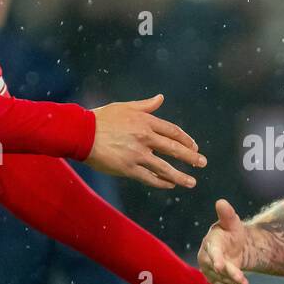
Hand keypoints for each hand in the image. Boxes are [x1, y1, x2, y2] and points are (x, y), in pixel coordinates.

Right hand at [87, 94, 205, 188]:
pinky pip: (149, 178)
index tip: (194, 146)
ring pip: (164, 167)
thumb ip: (146, 105)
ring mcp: (137, 154)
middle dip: (190, 157)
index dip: (185, 139)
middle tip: (202, 163)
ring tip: (192, 182)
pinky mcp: (128, 168)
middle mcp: (144, 138)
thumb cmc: (101, 118)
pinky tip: (170, 185)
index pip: (172, 131)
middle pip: (174, 149)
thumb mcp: (125, 107)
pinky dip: (161, 182)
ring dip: (180, 176)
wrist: (80, 133)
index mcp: (145, 121)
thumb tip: (161, 98)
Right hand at [198, 199, 249, 283]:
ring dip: (231, 282)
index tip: (220, 266)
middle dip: (229, 274)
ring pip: (219, 278)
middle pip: (216, 268)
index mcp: (210, 242)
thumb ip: (227, 214)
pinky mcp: (213, 278)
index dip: (216, 259)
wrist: (235, 245)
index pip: (212, 252)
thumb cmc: (232, 231)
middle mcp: (206, 256)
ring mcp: (208, 268)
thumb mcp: (232, 222)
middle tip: (243, 280)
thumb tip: (221, 202)